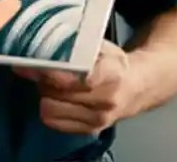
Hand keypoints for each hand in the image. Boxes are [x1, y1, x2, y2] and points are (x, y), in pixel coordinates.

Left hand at [16, 41, 138, 134]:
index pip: (82, 79)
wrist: (134, 89)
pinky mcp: (90, 130)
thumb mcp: (102, 47)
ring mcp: (98, 118)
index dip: (58, 73)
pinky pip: (53, 122)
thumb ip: (77, 46)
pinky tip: (55, 99)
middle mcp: (106, 100)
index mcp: (112, 73)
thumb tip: (46, 47)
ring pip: (52, 109)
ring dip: (45, 96)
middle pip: (60, 93)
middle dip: (45, 81)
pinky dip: (49, 110)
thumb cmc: (113, 65)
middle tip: (43, 71)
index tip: (41, 66)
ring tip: (50, 85)